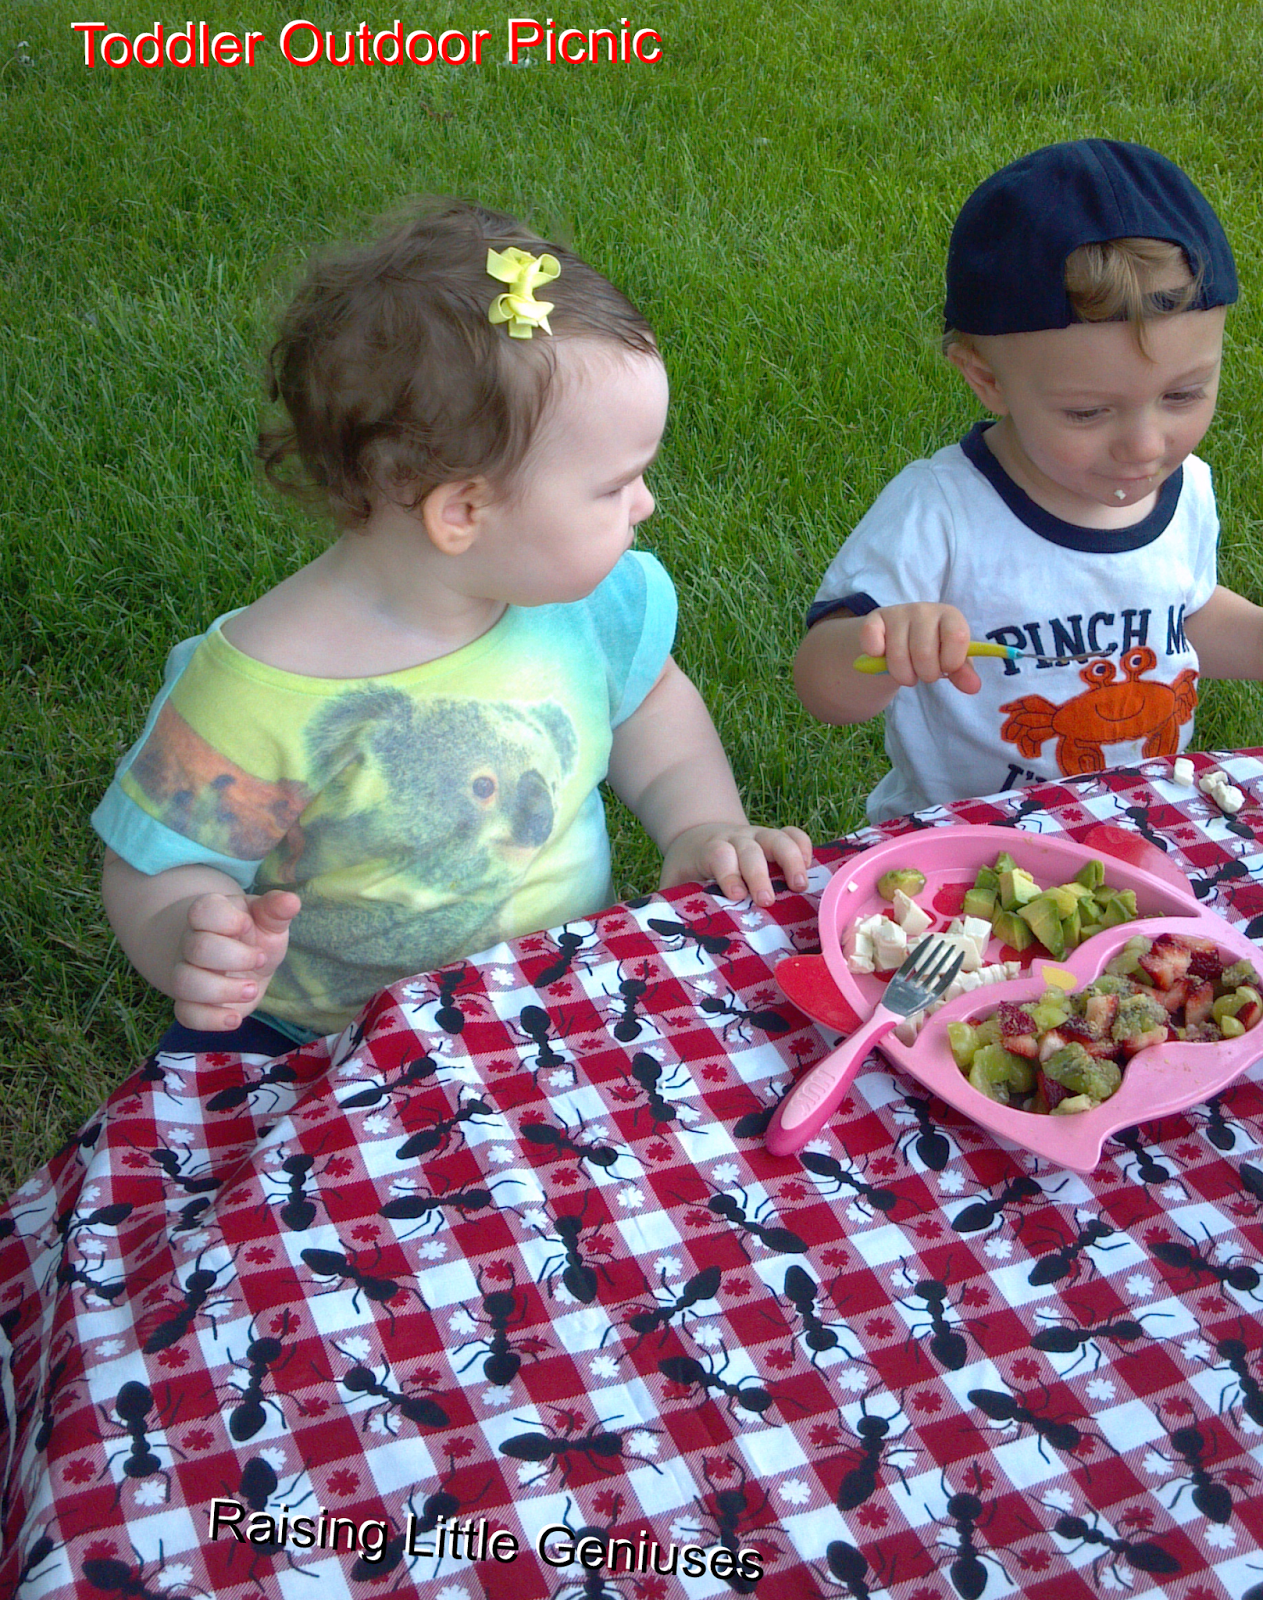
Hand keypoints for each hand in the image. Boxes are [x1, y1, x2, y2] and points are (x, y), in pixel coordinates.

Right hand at [171, 890, 301, 1031]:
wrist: (243, 963)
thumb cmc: (255, 936)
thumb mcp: (269, 920)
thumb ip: (276, 909)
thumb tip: (292, 901)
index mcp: (211, 915)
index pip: (202, 910)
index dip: (227, 920)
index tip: (249, 926)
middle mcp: (192, 943)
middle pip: (196, 948)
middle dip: (233, 957)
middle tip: (260, 961)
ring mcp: (188, 973)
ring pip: (184, 982)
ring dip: (220, 990)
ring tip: (251, 991)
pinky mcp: (191, 1003)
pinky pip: (185, 1014)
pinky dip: (209, 1020)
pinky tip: (235, 1019)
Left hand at [660, 824, 812, 908]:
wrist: (697, 836)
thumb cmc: (688, 868)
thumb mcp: (672, 881)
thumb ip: (668, 902)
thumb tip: (661, 930)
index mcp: (709, 849)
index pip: (719, 854)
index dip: (728, 872)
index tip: (735, 895)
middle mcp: (735, 839)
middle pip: (750, 849)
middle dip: (759, 874)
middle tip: (766, 901)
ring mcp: (757, 836)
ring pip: (777, 838)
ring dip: (791, 859)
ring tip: (800, 886)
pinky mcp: (774, 838)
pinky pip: (794, 835)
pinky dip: (804, 846)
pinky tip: (810, 867)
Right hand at [859, 603, 980, 692]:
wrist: (901, 637)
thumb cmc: (933, 648)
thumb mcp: (950, 659)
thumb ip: (963, 672)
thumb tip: (974, 687)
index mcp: (950, 615)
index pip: (957, 637)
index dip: (950, 662)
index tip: (946, 668)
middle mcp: (924, 609)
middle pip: (924, 653)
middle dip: (925, 674)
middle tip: (924, 673)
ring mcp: (898, 613)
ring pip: (898, 656)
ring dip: (902, 676)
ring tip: (906, 672)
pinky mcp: (875, 619)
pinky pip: (872, 642)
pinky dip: (875, 656)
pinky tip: (881, 656)